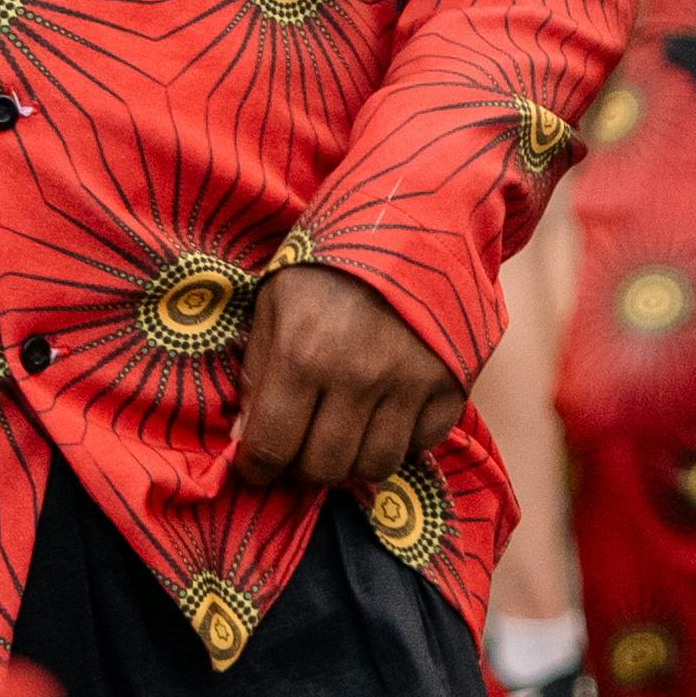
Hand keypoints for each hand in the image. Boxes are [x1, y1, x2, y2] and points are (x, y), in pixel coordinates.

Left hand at [228, 261, 461, 492]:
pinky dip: (395, 446)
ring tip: (333, 441)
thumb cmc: (328, 262)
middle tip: (294, 456)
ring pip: (374, 466)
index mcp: (303, 354)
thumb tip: (245, 435)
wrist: (414, 225)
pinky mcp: (450, 388)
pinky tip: (376, 422)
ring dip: (348, 464)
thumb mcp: (273, 300)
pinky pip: (418, 448)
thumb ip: (257, 369)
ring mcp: (409, 386)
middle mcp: (357, 378)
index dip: (258, 469)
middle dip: (301, 471)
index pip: (273, 444)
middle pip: (325, 467)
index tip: (254, 471)